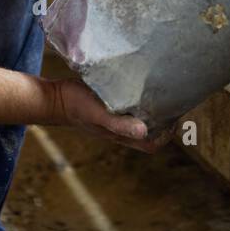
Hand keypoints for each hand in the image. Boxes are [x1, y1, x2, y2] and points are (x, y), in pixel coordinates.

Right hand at [47, 77, 164, 153]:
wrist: (54, 98)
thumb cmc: (76, 107)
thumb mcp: (99, 114)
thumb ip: (119, 123)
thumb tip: (144, 131)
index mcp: (120, 134)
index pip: (151, 144)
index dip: (166, 136)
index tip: (174, 118)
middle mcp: (120, 128)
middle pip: (150, 133)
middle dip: (165, 122)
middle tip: (174, 102)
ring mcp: (115, 117)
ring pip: (141, 120)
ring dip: (154, 111)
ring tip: (163, 93)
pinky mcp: (110, 105)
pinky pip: (130, 107)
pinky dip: (141, 101)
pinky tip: (144, 86)